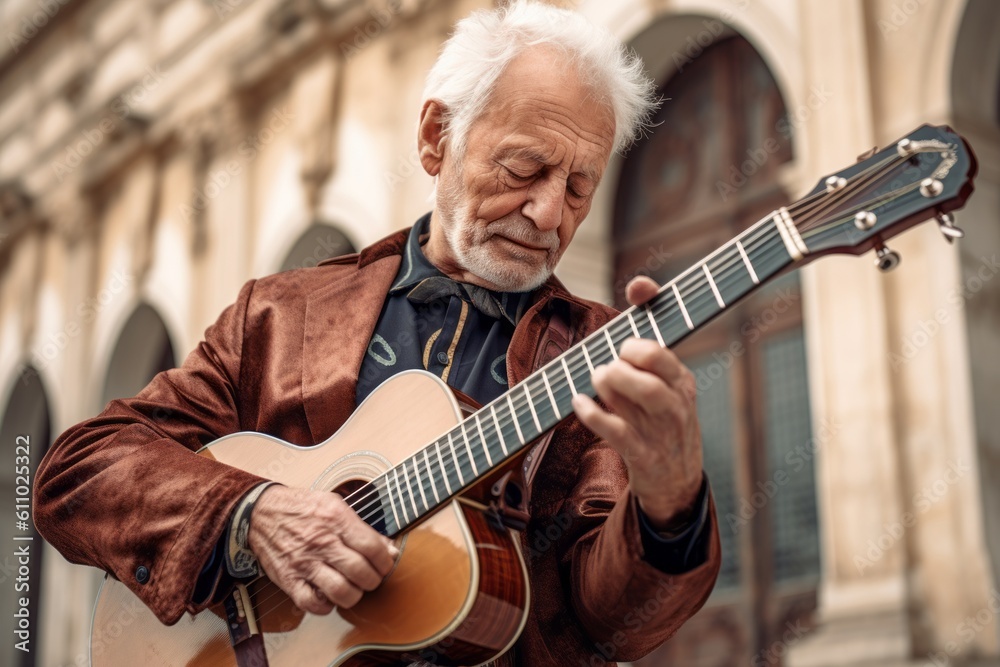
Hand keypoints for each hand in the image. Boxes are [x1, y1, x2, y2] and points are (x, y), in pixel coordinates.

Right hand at [248, 485, 397, 613]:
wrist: (262, 513)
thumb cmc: (303, 508)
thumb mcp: (336, 506)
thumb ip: (364, 529)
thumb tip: (390, 550)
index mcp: (336, 519)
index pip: (372, 548)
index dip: (385, 561)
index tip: (385, 564)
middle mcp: (321, 542)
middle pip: (360, 572)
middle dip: (374, 580)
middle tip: (372, 578)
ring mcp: (304, 563)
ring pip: (341, 591)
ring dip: (354, 595)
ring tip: (354, 588)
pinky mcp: (289, 579)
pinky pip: (312, 604)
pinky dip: (326, 606)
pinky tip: (330, 596)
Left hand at [572, 276, 702, 530]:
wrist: (676, 484)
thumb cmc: (658, 422)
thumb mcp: (659, 385)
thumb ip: (644, 342)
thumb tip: (638, 285)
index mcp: (681, 380)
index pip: (668, 338)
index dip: (653, 308)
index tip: (635, 289)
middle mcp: (677, 400)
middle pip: (658, 362)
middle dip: (627, 353)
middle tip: (610, 360)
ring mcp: (662, 428)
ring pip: (646, 393)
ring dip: (613, 379)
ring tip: (598, 377)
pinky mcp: (644, 455)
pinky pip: (618, 430)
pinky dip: (593, 414)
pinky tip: (578, 402)